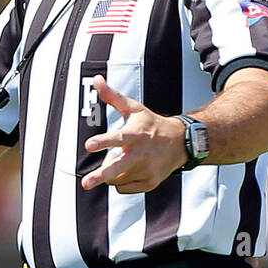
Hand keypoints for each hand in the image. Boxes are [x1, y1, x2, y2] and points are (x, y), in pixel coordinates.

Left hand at [80, 75, 186, 193]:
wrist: (181, 142)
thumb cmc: (151, 124)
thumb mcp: (133, 108)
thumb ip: (112, 96)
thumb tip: (97, 79)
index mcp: (135, 134)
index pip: (117, 138)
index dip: (103, 141)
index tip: (89, 145)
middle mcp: (141, 154)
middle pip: (117, 168)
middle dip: (100, 176)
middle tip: (86, 182)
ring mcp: (146, 170)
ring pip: (116, 178)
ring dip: (111, 172)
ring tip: (122, 158)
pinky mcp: (149, 183)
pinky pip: (123, 188)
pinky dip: (121, 181)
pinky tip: (129, 169)